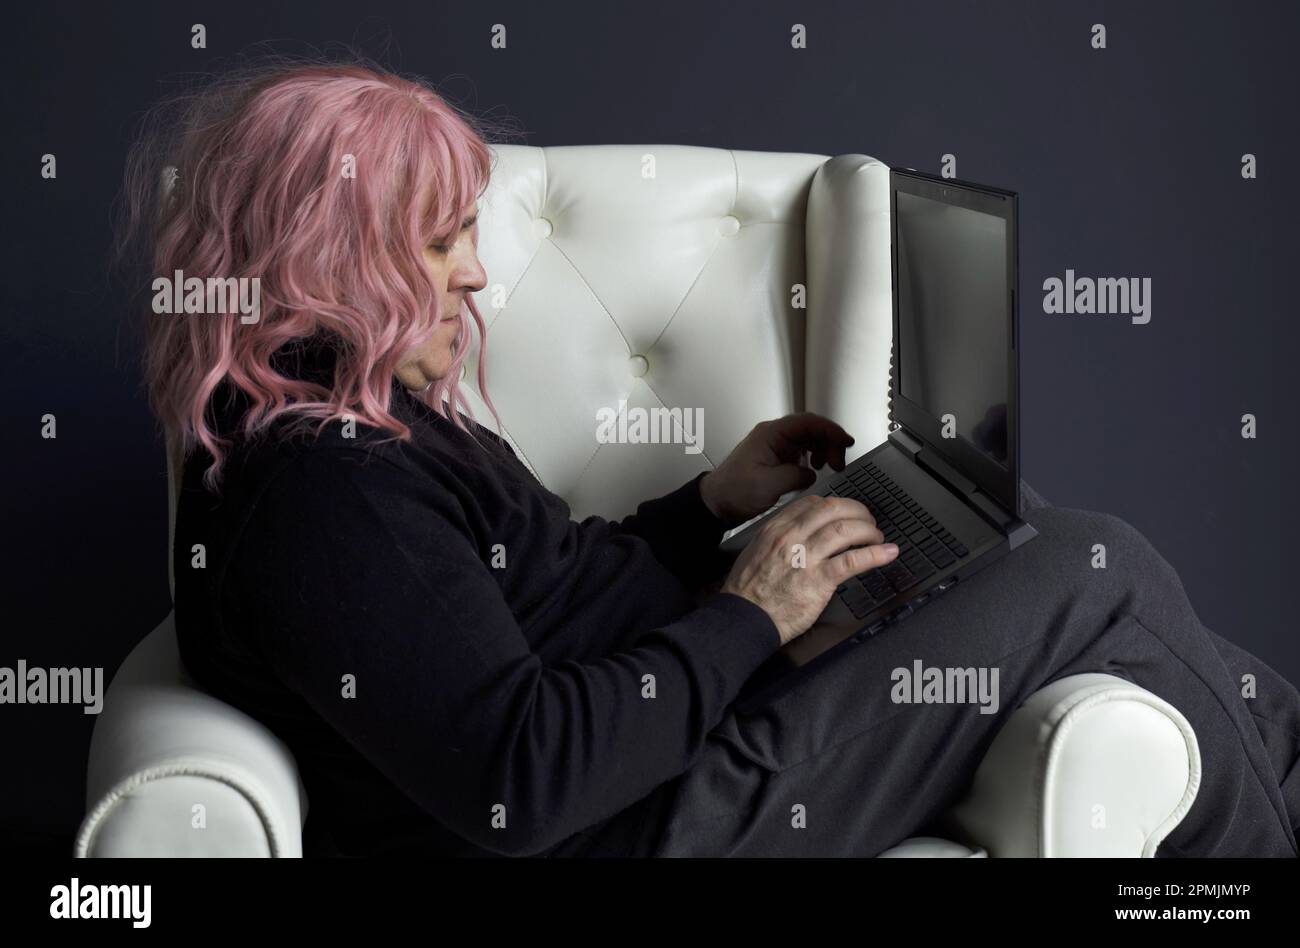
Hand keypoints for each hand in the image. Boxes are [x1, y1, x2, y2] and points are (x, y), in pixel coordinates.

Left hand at [699, 412, 854, 526]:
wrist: (717, 502)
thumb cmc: (733, 491)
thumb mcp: (769, 485)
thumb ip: (796, 475)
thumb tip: (812, 473)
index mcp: (770, 434)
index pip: (808, 422)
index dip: (830, 429)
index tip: (845, 441)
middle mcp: (774, 436)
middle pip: (811, 429)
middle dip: (830, 442)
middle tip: (839, 461)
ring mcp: (776, 446)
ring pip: (809, 439)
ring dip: (824, 450)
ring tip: (829, 467)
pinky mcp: (777, 457)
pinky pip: (802, 451)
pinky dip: (814, 458)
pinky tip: (814, 471)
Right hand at [721, 494, 898, 645]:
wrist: (744, 617)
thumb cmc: (748, 590)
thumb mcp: (758, 551)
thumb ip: (780, 538)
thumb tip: (803, 534)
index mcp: (777, 528)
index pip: (813, 503)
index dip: (836, 504)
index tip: (846, 511)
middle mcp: (792, 537)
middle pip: (834, 509)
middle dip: (858, 511)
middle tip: (868, 521)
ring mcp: (806, 557)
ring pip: (846, 529)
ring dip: (869, 530)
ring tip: (878, 537)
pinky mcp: (818, 580)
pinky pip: (853, 560)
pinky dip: (875, 554)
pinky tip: (887, 553)